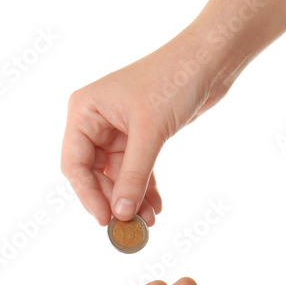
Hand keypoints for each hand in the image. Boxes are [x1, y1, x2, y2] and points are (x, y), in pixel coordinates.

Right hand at [60, 29, 232, 224]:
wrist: (210, 57)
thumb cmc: (173, 80)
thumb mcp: (150, 133)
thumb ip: (133, 175)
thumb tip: (122, 213)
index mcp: (84, 111)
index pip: (75, 163)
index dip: (88, 194)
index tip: (106, 220)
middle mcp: (95, 120)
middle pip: (93, 172)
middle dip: (113, 199)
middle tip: (129, 227)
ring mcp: (116, 128)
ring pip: (116, 174)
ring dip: (131, 197)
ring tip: (148, 221)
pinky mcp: (139, 134)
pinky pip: (135, 168)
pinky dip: (144, 187)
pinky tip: (155, 206)